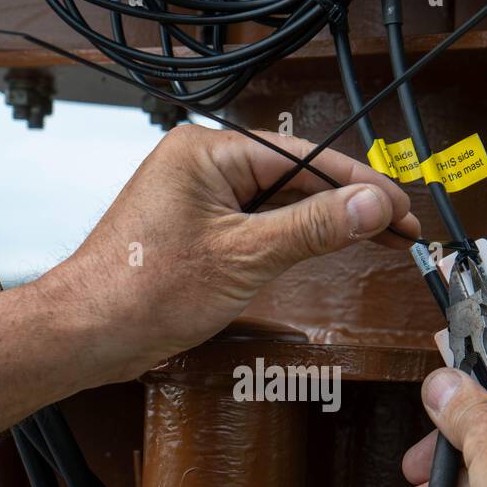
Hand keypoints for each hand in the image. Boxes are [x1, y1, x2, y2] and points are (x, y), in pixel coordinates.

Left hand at [42, 124, 418, 382]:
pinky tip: (323, 250)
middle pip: (293, 179)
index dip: (359, 184)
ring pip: (276, 205)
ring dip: (323, 224)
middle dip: (347, 205)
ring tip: (375, 239)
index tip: (399, 205)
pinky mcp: (194, 231)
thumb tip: (369, 203)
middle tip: (399, 227)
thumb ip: (312, 227)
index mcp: (206, 153)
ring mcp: (196, 200)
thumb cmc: (141, 291)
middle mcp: (200, 167)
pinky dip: (291, 239)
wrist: (87, 333)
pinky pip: (254, 225)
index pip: (303, 158)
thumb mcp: (244, 256)